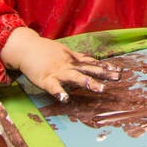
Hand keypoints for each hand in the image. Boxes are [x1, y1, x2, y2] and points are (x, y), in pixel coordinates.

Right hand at [1, 26, 120, 99]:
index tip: (120, 70)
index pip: (92, 63)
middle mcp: (69, 65)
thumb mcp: (64, 52)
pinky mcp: (46, 79)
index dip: (106, 67)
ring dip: (88, 82)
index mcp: (73, 60)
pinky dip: (59, 92)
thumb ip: (78, 58)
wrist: (26, 47)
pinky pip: (54, 87)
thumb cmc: (45, 51)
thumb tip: (92, 61)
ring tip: (100, 88)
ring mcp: (58, 72)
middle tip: (119, 77)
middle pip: (89, 69)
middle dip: (104, 74)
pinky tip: (65, 99)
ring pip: (75, 77)